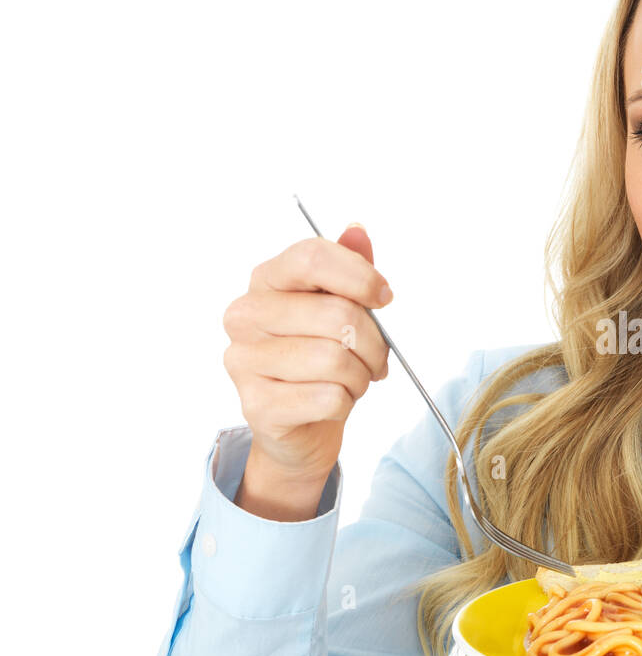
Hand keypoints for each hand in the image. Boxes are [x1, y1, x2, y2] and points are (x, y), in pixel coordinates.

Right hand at [222, 226, 392, 485]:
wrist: (302, 425)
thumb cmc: (323, 359)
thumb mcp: (340, 308)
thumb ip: (349, 269)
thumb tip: (357, 230)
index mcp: (266, 280)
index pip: (313, 257)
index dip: (360, 277)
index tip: (384, 298)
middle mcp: (245, 315)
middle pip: (335, 314)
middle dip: (373, 342)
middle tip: (377, 358)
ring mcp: (244, 360)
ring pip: (334, 359)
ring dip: (360, 375)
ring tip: (354, 380)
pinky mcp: (256, 405)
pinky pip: (328, 397)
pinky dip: (346, 402)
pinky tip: (335, 402)